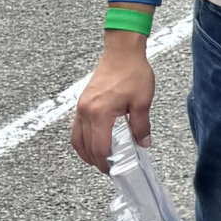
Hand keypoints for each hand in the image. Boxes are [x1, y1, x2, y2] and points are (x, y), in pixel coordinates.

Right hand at [70, 43, 156, 170]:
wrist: (121, 51)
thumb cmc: (132, 72)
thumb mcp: (142, 101)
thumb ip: (141, 126)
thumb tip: (143, 143)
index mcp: (100, 113)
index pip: (99, 147)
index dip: (107, 162)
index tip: (115, 169)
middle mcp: (86, 112)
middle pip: (85, 146)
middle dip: (96, 161)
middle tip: (109, 169)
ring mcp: (81, 107)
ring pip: (76, 138)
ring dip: (85, 152)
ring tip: (99, 160)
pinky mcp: (82, 102)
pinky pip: (76, 127)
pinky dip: (82, 139)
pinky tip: (93, 142)